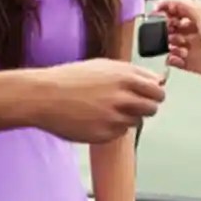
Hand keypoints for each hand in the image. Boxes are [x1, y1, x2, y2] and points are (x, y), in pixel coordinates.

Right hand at [34, 58, 164, 142]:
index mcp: (123, 77)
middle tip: (130, 106)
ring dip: (126, 118)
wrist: (43, 96)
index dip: (154, 94)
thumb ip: (132, 73)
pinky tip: (95, 119)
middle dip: (145, 108)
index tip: (149, 96)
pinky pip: (119, 133)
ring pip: (136, 122)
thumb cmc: (70, 78)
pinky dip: (112, 128)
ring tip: (105, 110)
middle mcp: (122, 97)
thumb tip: (157, 81)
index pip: (157, 90)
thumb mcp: (103, 66)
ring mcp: (113, 117)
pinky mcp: (104, 134)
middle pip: (152, 108)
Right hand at [156, 0, 200, 93]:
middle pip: (174, 25)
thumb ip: (186, 6)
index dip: (167, 7)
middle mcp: (199, 30)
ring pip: (173, 43)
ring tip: (174, 46)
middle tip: (166, 30)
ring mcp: (196, 47)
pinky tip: (176, 59)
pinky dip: (173, 59)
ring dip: (169, 44)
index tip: (156, 11)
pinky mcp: (194, 63)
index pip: (180, 7)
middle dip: (166, 27)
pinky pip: (176, 60)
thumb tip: (169, 1)